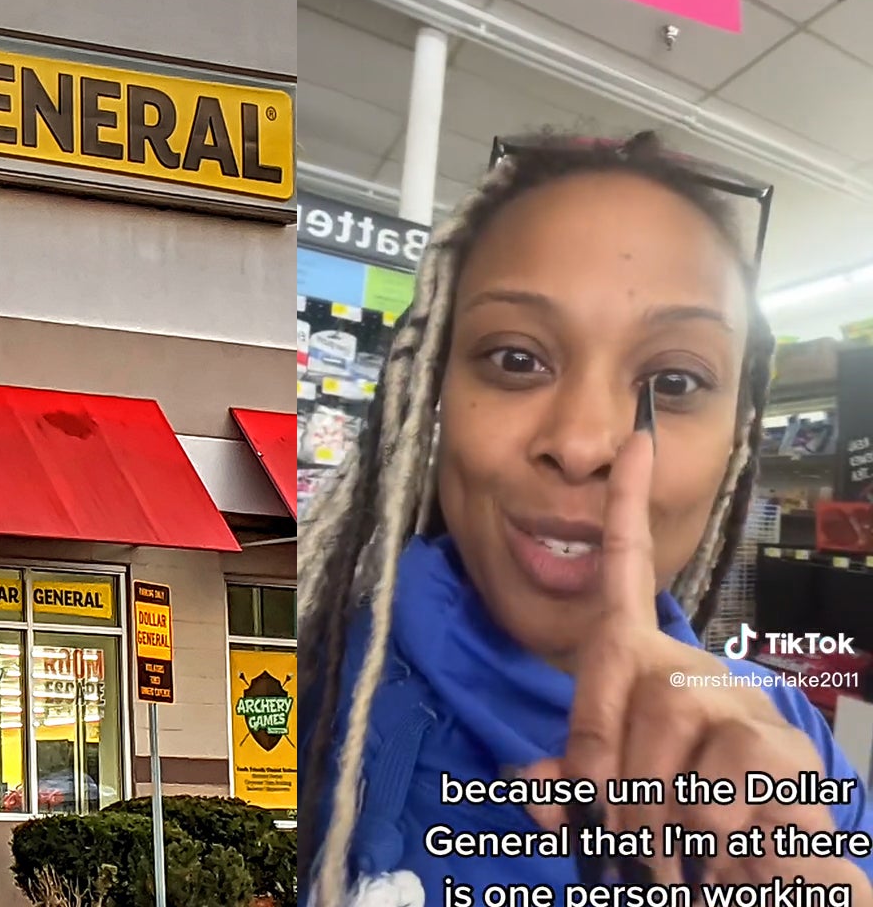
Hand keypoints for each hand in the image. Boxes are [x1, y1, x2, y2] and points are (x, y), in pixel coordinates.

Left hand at [521, 429, 871, 893]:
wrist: (771, 877)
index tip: (634, 444)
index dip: (630, 509)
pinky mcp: (783, 752)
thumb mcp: (609, 804)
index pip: (629, 575)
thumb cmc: (679, 830)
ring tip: (669, 847)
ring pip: (664, 731)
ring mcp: (744, 706)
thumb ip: (564, 786)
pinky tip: (722, 845)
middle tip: (621, 830)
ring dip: (652, 808)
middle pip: (620, 677)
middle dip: (604, 765)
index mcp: (648, 669)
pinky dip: (702, 828)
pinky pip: (718, 781)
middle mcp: (697, 672)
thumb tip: (523, 786)